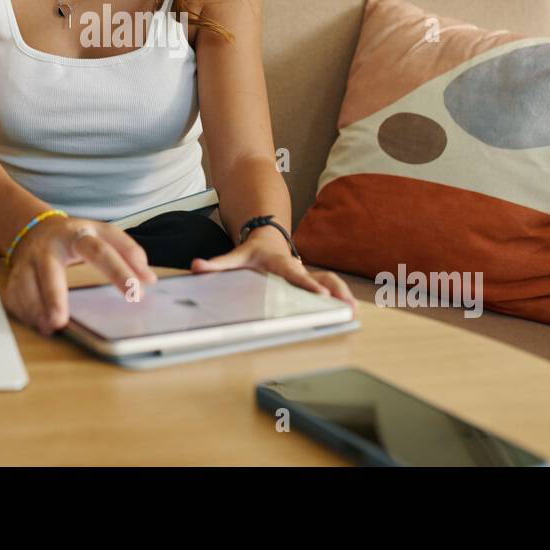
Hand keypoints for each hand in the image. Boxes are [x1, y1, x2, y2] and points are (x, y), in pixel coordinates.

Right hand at [3, 215, 157, 335]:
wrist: (35, 229)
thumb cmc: (76, 237)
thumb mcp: (104, 234)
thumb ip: (128, 252)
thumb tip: (149, 280)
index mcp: (78, 235)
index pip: (101, 251)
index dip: (119, 272)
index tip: (135, 294)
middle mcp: (49, 247)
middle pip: (49, 270)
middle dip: (53, 295)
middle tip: (60, 321)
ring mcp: (28, 260)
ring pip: (25, 284)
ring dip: (35, 309)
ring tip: (49, 328)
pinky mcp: (15, 274)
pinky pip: (14, 295)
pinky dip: (24, 312)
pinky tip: (36, 324)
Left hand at [189, 228, 355, 315]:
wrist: (267, 238)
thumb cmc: (253, 252)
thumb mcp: (235, 257)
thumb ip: (217, 263)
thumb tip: (197, 266)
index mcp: (280, 263)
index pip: (295, 275)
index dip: (308, 285)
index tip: (320, 294)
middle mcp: (297, 269)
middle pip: (320, 278)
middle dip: (334, 291)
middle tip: (346, 306)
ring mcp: (305, 274)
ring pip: (329, 281)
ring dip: (341, 294)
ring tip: (352, 311)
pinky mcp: (309, 281)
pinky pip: (328, 287)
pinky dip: (339, 297)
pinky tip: (348, 311)